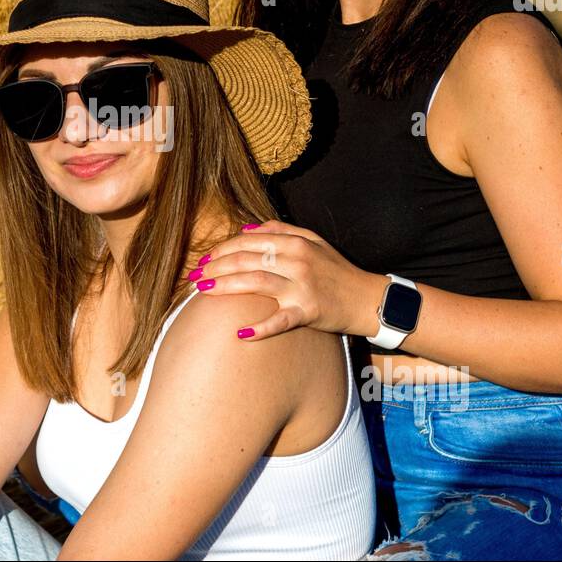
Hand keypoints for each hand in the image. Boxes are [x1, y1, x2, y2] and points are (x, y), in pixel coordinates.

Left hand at [186, 220, 384, 339]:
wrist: (366, 298)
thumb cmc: (336, 271)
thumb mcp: (314, 242)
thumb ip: (282, 230)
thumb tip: (248, 227)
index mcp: (295, 242)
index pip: (249, 241)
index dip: (222, 250)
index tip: (204, 260)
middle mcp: (297, 261)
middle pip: (247, 260)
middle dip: (215, 267)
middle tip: (195, 277)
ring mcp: (302, 287)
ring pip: (255, 282)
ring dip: (225, 287)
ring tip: (203, 292)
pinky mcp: (309, 312)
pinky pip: (280, 320)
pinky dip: (261, 327)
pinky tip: (241, 333)